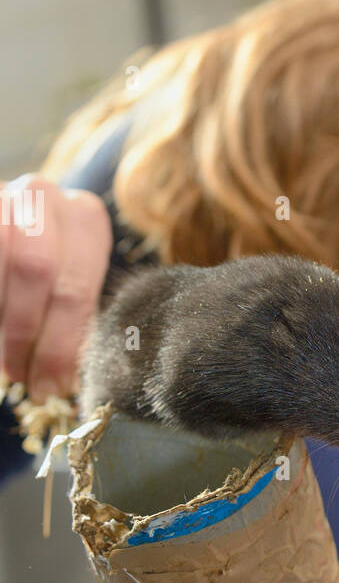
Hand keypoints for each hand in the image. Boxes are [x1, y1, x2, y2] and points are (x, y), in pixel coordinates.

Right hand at [0, 176, 112, 401]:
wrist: (23, 222)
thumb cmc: (53, 270)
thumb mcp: (70, 286)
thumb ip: (72, 324)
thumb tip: (61, 386)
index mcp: (86, 220)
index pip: (75, 290)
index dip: (61, 346)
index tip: (52, 386)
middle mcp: (44, 196)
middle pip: (34, 271)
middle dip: (23, 333)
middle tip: (19, 376)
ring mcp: (3, 196)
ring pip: (2, 262)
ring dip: (1, 321)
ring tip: (5, 361)